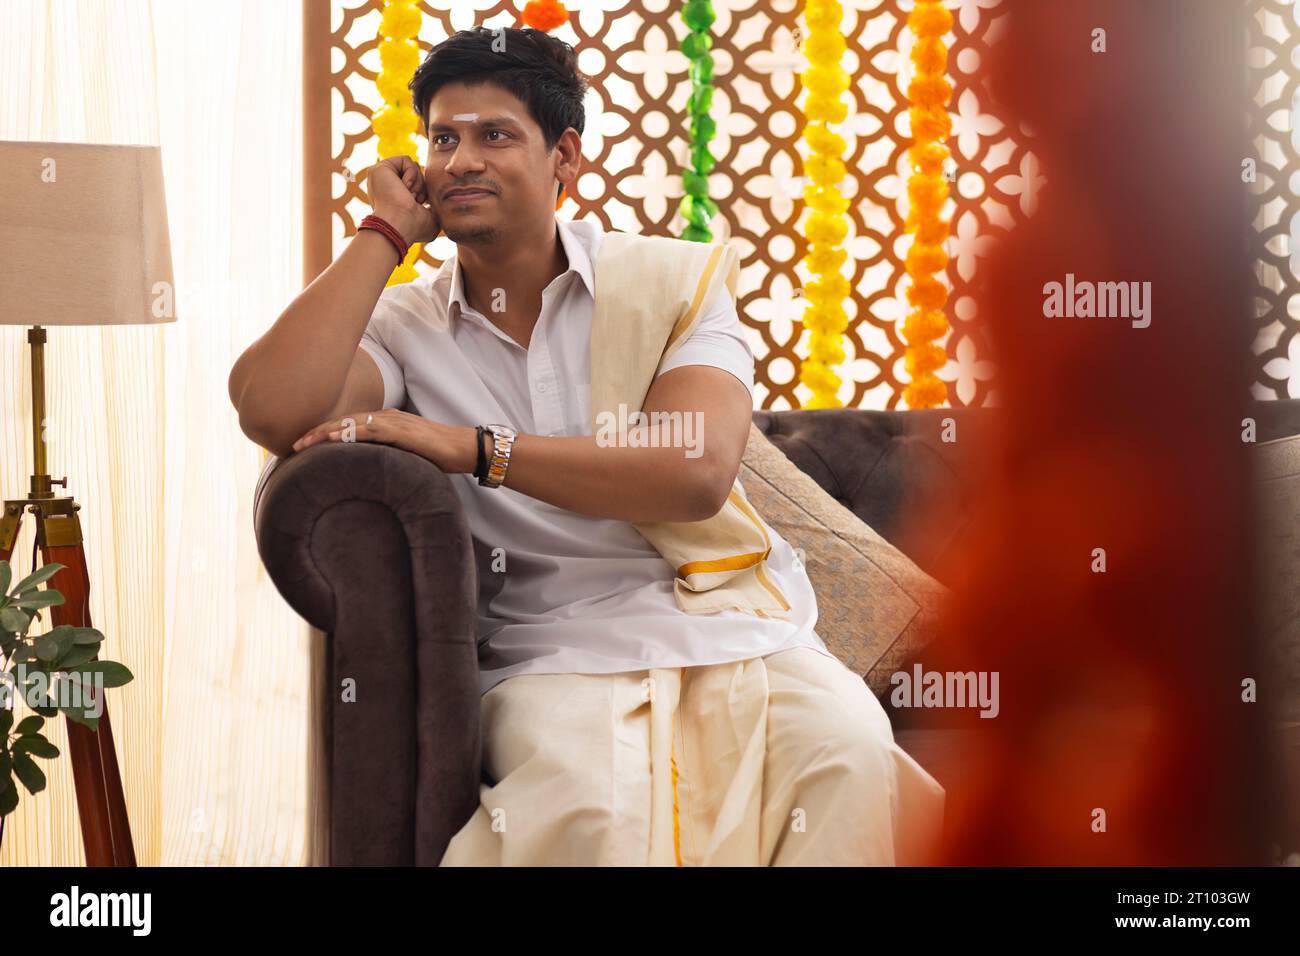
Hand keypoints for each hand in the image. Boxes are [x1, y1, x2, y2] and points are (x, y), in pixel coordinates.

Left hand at [290, 409, 478, 473]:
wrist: (465, 448)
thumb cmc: (440, 454)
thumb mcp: (407, 455)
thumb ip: (389, 457)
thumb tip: (371, 473)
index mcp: (385, 421)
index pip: (347, 424)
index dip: (323, 433)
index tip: (303, 446)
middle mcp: (385, 417)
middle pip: (342, 421)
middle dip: (314, 432)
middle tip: (291, 446)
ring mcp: (392, 421)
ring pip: (349, 423)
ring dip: (323, 432)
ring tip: (301, 443)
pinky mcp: (400, 430)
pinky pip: (368, 430)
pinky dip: (347, 433)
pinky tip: (331, 439)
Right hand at [363, 156, 441, 244]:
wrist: (399, 226)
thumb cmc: (413, 228)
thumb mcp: (430, 220)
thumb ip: (435, 209)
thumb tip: (442, 204)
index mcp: (393, 198)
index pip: (415, 185)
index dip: (423, 193)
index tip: (418, 206)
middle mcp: (384, 187)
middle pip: (415, 174)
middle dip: (420, 187)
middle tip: (413, 200)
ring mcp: (380, 178)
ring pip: (412, 167)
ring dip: (417, 182)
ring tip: (408, 195)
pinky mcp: (379, 168)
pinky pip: (406, 160)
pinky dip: (411, 174)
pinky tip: (404, 187)